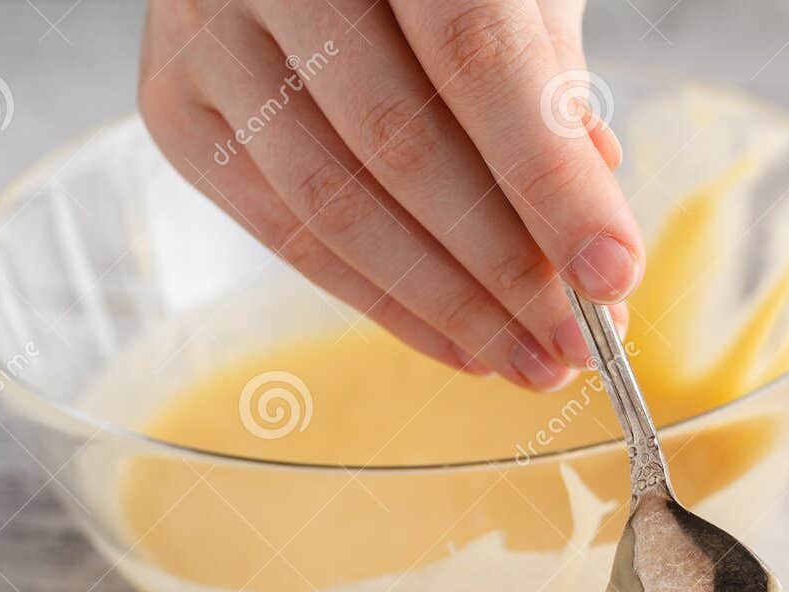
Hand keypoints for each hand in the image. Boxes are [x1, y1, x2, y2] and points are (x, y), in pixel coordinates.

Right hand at [139, 0, 641, 389]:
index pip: (478, 59)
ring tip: (531, 361)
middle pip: (401, 145)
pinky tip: (461, 343)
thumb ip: (549, 79)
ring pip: (334, 204)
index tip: (613, 274)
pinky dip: (383, 302)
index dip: (549, 180)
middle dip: (505, 268)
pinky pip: (285, 231)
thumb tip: (588, 221)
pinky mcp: (174, 105)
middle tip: (579, 343)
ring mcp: (205, 33)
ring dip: (448, 306)